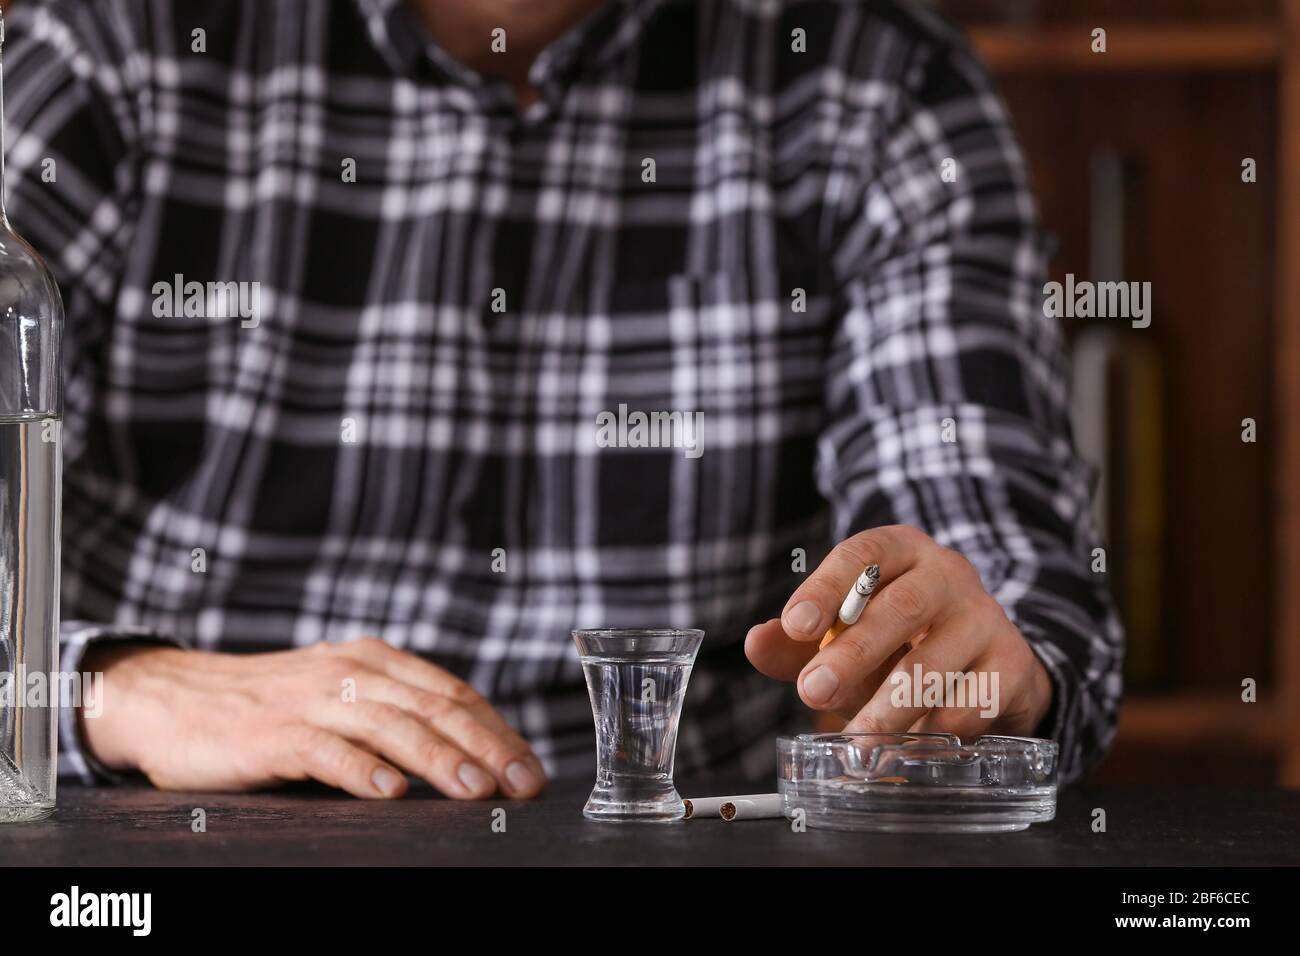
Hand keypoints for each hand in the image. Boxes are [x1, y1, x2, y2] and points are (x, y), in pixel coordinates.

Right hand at [81, 638, 547, 799]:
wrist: (174, 697)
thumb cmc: (268, 705)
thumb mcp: (339, 692)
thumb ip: (392, 710)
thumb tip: (468, 752)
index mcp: (373, 661)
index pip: (452, 693)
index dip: (497, 730)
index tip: (531, 769)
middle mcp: (350, 673)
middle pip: (435, 708)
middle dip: (487, 748)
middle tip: (523, 785)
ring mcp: (312, 702)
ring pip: (392, 728)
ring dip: (440, 760)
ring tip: (477, 792)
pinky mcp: (274, 734)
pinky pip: (328, 752)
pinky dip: (363, 771)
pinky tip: (392, 793)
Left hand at [745, 525, 1053, 738]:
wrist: (987, 662)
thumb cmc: (899, 643)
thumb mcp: (844, 636)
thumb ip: (797, 642)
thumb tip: (756, 643)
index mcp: (901, 551)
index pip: (863, 554)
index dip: (827, 586)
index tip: (796, 625)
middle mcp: (948, 574)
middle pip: (902, 607)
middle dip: (853, 653)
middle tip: (812, 692)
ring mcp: (986, 618)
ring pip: (935, 662)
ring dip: (889, 706)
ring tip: (856, 740)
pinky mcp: (1012, 666)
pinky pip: (970, 704)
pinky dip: (933, 731)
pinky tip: (909, 748)